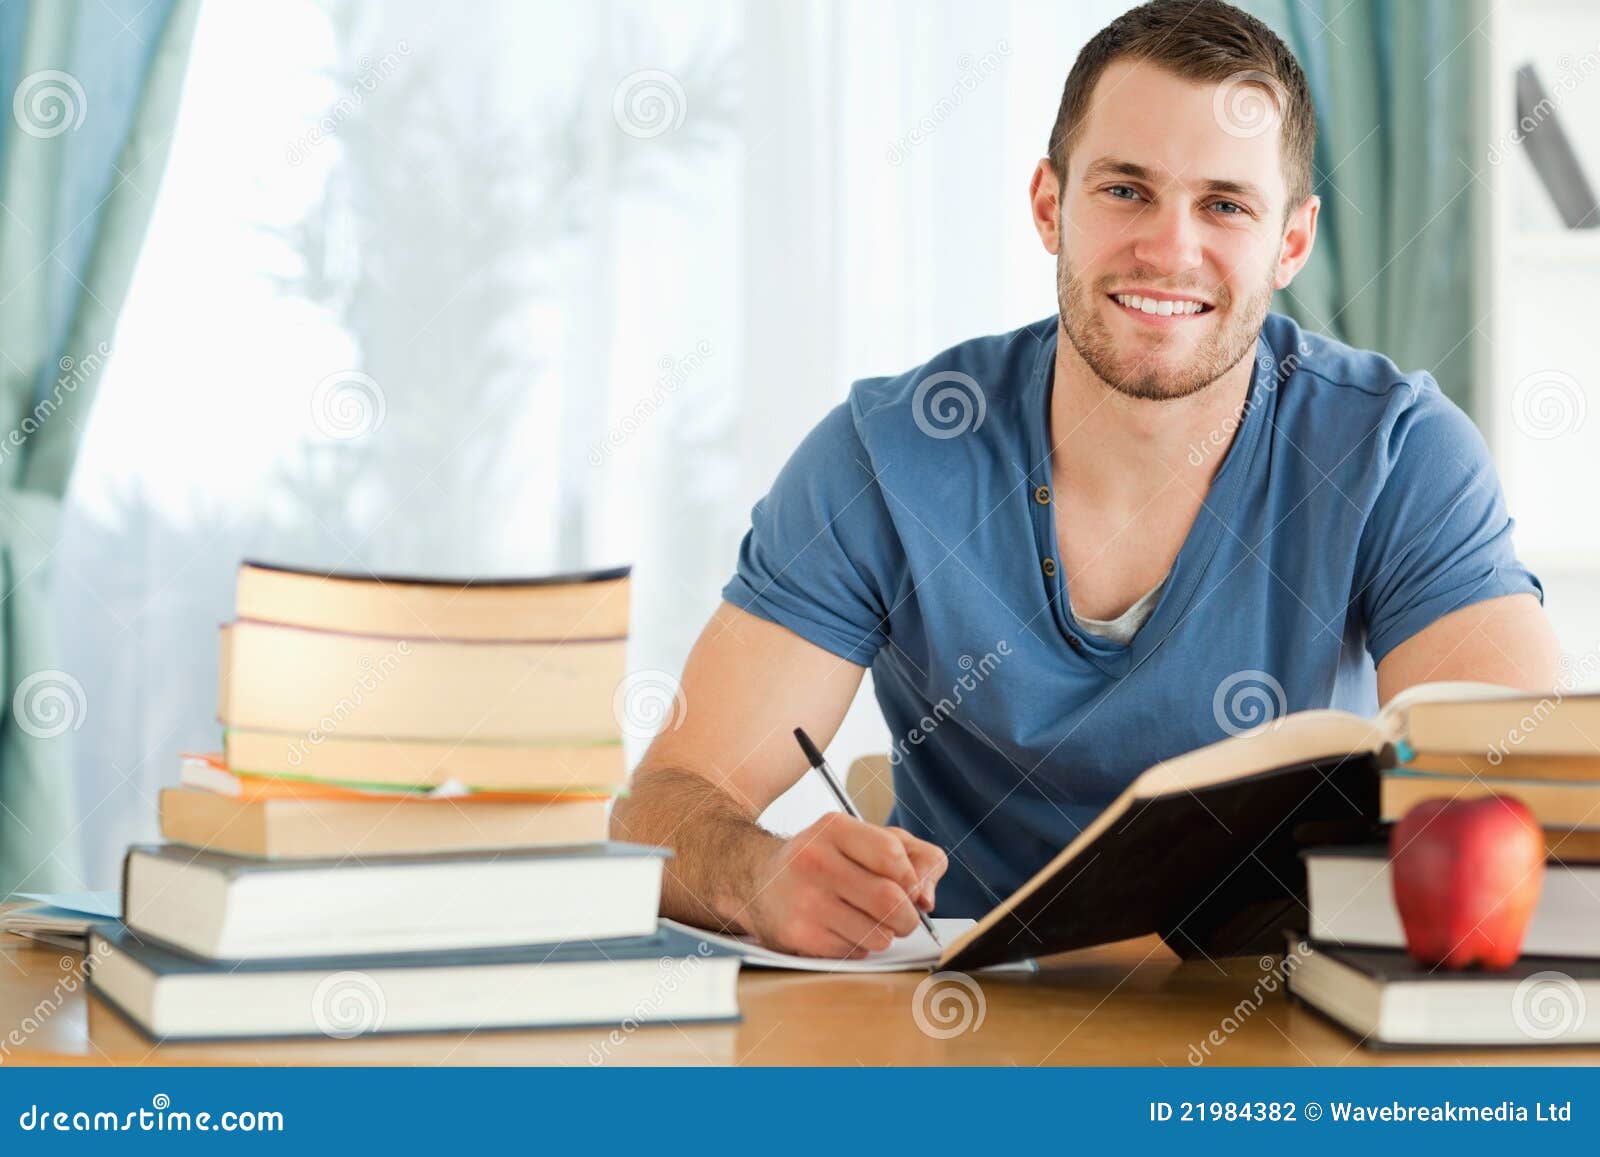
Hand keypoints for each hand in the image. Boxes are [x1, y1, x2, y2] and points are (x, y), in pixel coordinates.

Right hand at [742, 811, 948, 957]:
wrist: (760, 883)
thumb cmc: (828, 861)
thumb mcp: (868, 841)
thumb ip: (916, 857)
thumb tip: (926, 898)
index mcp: (834, 828)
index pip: (893, 855)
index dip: (911, 878)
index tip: (907, 886)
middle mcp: (814, 860)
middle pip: (890, 899)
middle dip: (908, 916)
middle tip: (902, 917)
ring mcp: (804, 899)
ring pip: (878, 933)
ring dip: (885, 935)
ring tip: (870, 923)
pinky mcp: (799, 935)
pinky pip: (855, 952)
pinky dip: (860, 947)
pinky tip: (843, 931)